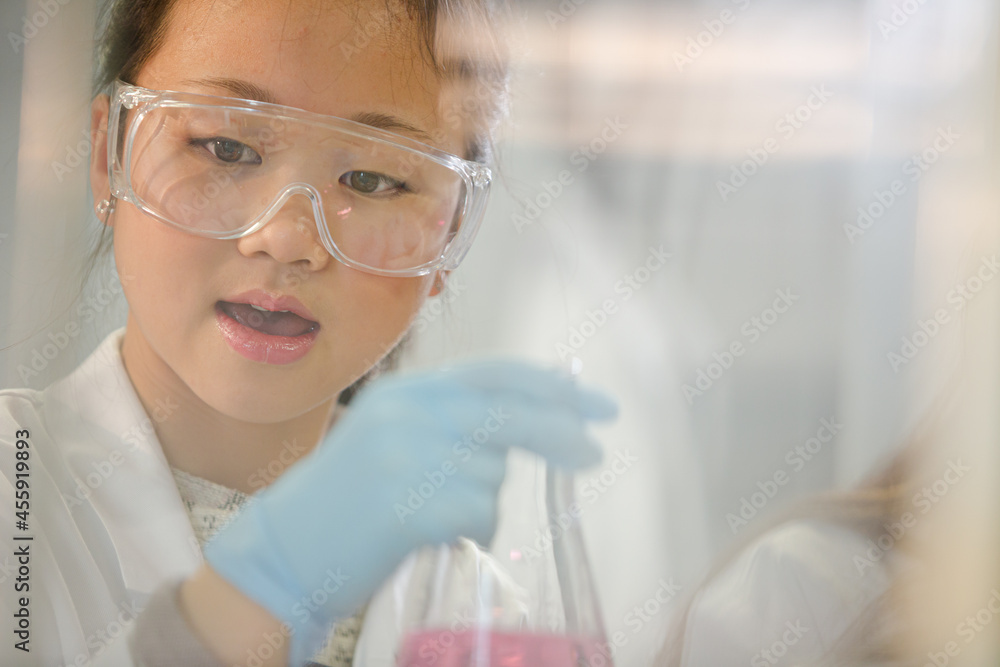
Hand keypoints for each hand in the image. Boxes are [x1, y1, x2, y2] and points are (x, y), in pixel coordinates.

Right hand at [203, 358, 617, 664]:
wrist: (285, 549)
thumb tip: (541, 410)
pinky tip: (431, 534)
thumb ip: (455, 418)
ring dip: (482, 500)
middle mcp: (405, 413)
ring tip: (432, 513)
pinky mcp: (404, 507)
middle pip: (507, 415)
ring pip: (493, 475)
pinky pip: (478, 515)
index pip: (494, 374)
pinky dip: (471, 530)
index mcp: (405, 391)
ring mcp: (402, 458)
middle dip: (560, 432)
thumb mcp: (396, 434)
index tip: (594, 404)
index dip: (551, 386)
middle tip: (595, 452)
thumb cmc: (350, 496)